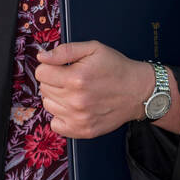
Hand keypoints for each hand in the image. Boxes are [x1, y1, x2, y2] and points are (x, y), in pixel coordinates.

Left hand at [35, 40, 154, 137]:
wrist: (138, 91)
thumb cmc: (117, 68)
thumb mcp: (93, 49)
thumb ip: (64, 51)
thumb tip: (42, 57)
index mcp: (76, 78)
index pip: (41, 73)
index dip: (50, 67)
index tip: (60, 68)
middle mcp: (75, 100)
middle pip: (44, 89)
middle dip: (54, 81)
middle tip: (71, 79)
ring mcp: (79, 118)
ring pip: (48, 105)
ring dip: (57, 98)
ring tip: (75, 92)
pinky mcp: (83, 131)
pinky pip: (55, 124)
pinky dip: (61, 116)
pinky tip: (73, 107)